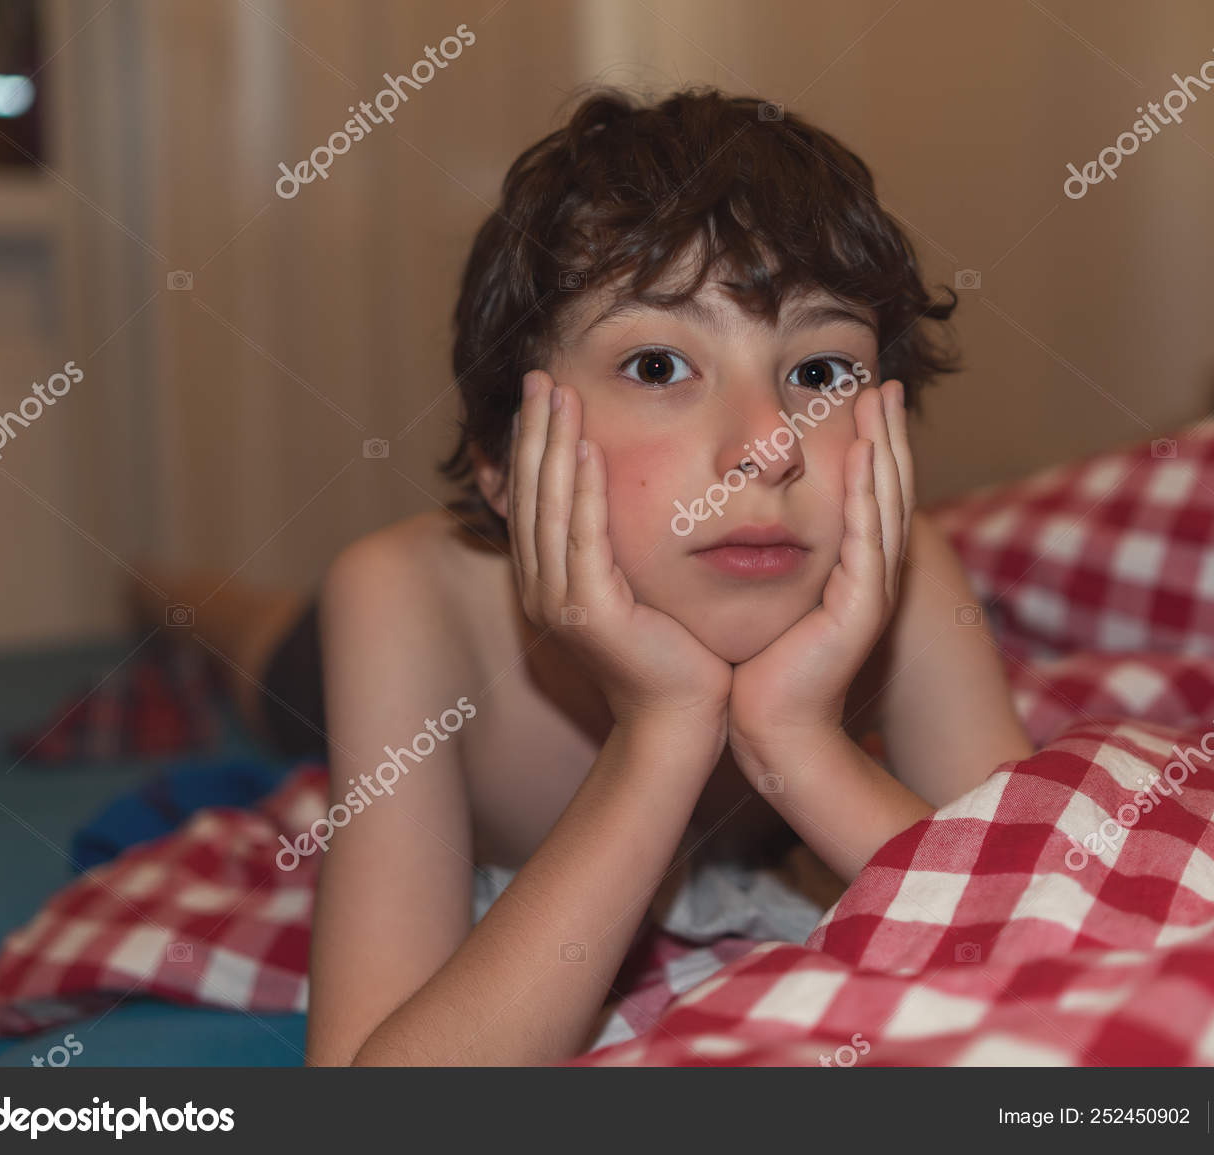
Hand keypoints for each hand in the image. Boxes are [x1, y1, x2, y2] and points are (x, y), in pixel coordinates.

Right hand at [507, 370, 731, 740]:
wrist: (682, 719)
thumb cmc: (674, 653)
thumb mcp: (639, 586)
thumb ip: (621, 544)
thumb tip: (626, 494)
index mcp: (548, 579)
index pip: (535, 496)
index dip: (536, 441)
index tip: (545, 391)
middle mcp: (541, 587)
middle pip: (531, 492)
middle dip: (535, 430)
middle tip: (540, 375)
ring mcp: (559, 601)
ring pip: (551, 507)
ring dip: (554, 446)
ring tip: (559, 394)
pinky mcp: (589, 611)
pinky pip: (583, 538)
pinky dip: (584, 491)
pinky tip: (587, 449)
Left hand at [727, 380, 912, 766]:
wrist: (771, 729)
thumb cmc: (758, 669)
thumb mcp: (767, 598)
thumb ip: (767, 559)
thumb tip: (736, 520)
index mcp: (852, 572)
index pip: (867, 496)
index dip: (871, 446)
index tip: (862, 397)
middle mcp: (871, 576)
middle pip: (889, 490)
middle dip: (889, 434)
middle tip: (885, 384)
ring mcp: (872, 591)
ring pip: (886, 504)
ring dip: (886, 449)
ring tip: (880, 402)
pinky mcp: (862, 608)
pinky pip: (868, 538)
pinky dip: (868, 494)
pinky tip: (865, 455)